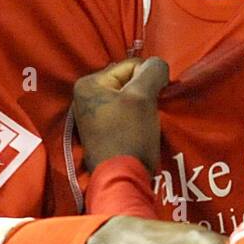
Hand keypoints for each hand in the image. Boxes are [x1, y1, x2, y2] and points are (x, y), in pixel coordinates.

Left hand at [73, 57, 167, 173]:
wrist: (122, 178)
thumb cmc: (130, 135)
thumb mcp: (142, 97)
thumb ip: (152, 71)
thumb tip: (158, 65)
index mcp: (89, 83)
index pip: (132, 66)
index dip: (149, 80)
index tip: (154, 100)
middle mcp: (85, 96)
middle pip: (129, 82)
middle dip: (144, 93)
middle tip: (150, 112)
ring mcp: (92, 115)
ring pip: (129, 98)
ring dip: (142, 107)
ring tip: (145, 123)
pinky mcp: (101, 131)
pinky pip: (124, 113)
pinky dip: (136, 118)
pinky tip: (140, 130)